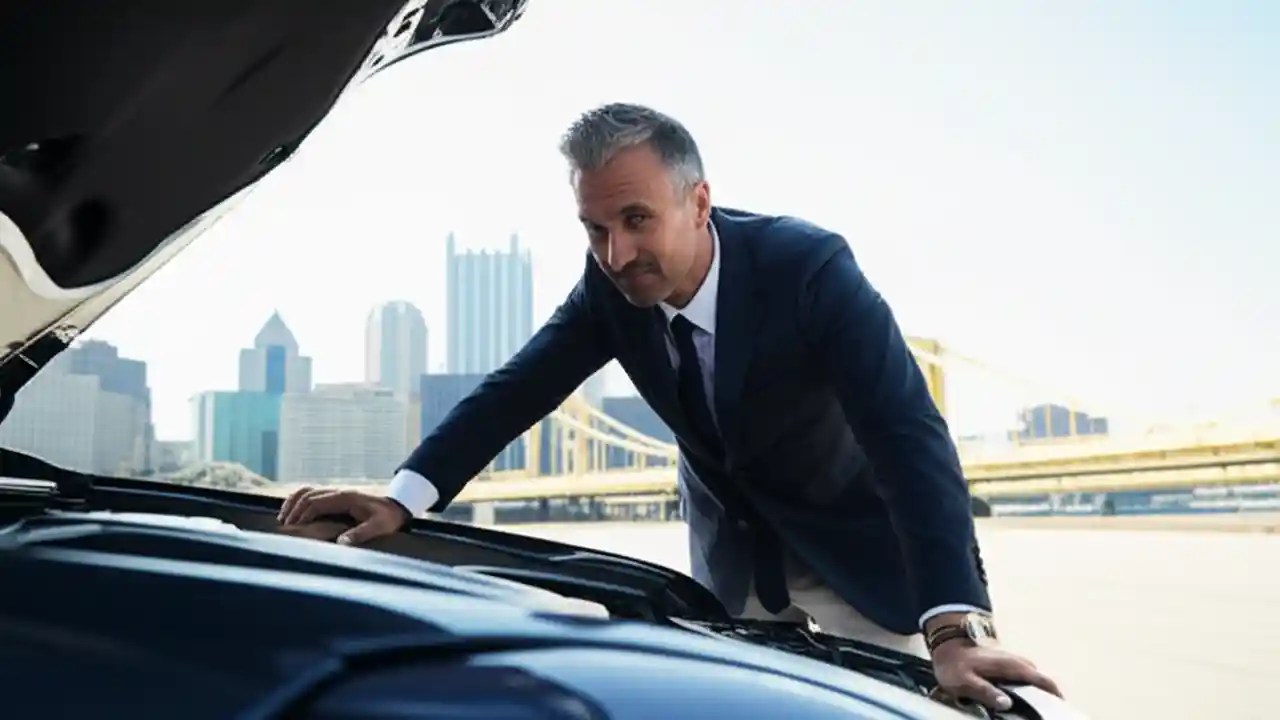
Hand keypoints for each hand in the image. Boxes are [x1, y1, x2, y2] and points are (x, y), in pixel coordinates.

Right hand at [277, 487, 410, 544]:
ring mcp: (336, 493)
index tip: (293, 529)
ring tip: (283, 520)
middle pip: (307, 495)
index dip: (302, 515)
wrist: (396, 507)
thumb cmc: (388, 518)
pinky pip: (311, 493)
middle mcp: (338, 492)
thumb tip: (341, 543)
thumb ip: (361, 533)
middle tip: (285, 529)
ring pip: (307, 491)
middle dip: (293, 511)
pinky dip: (298, 500)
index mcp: (345, 498)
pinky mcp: (335, 497)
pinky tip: (292, 512)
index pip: (316, 502)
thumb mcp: (379, 527)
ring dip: (293, 503)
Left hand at [930, 639, 1061, 711]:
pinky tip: (1022, 703)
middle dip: (1049, 698)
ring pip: (1035, 680)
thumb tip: (1007, 704)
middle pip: (1043, 682)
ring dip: (1039, 694)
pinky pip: (1026, 679)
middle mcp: (1018, 662)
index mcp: (1012, 666)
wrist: (948, 647)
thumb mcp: (965, 682)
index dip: (1055, 696)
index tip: (1060, 711)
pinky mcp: (1008, 665)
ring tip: (1036, 711)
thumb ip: (985, 692)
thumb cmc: (956, 666)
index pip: (1043, 681)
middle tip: (1045, 714)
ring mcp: (1014, 662)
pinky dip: (1030, 690)